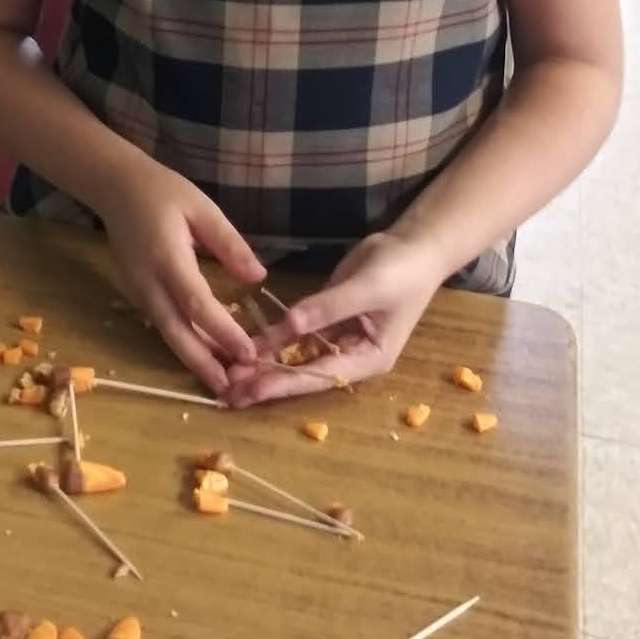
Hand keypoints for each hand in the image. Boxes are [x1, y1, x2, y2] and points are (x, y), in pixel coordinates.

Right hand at [95, 161, 263, 393]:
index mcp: (166, 257)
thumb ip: (230, 243)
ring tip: (222, 384)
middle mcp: (148, 282)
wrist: (114, 186)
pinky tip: (204, 356)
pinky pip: (162, 324)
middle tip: (230, 391)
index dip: (223, 332)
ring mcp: (138, 291)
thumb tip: (259, 278)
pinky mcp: (137, 294)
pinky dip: (183, 343)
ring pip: (167, 333)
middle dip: (203, 364)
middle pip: (176, 332)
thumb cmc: (163, 191)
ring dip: (193, 360)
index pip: (197, 303)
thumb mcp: (202, 208)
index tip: (248, 354)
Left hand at [223, 232, 446, 406]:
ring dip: (263, 364)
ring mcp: (335, 338)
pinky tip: (242, 347)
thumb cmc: (402, 271)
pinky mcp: (323, 319)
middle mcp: (350, 355)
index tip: (252, 390)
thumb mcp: (369, 288)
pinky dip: (270, 340)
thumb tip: (291, 324)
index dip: (285, 383)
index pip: (320, 375)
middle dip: (267, 382)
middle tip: (228, 392)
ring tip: (227, 376)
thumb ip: (329, 307)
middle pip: (303, 373)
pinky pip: (293, 334)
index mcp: (369, 359)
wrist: (412, 246)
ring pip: (294, 356)